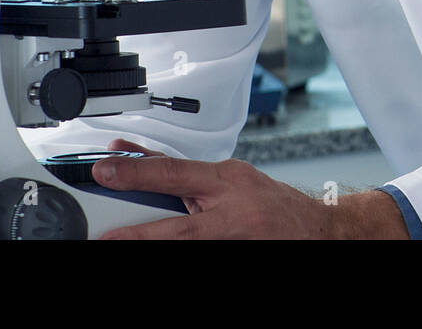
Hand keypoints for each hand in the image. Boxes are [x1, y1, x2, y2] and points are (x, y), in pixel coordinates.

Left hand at [92, 138, 408, 238]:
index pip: (176, 174)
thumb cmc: (273, 204)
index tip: (106, 169)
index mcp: (229, 182)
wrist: (316, 231)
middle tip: (105, 238)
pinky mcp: (236, 256)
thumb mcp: (232, 178)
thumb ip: (188, 176)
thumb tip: (138, 165)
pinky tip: (156, 245)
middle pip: (178, 227)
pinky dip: (178, 249)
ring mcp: (234, 242)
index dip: (138, 171)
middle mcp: (232, 215)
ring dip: (155, 244)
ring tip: (124, 243)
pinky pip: (199, 256)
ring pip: (186, 247)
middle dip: (138, 234)